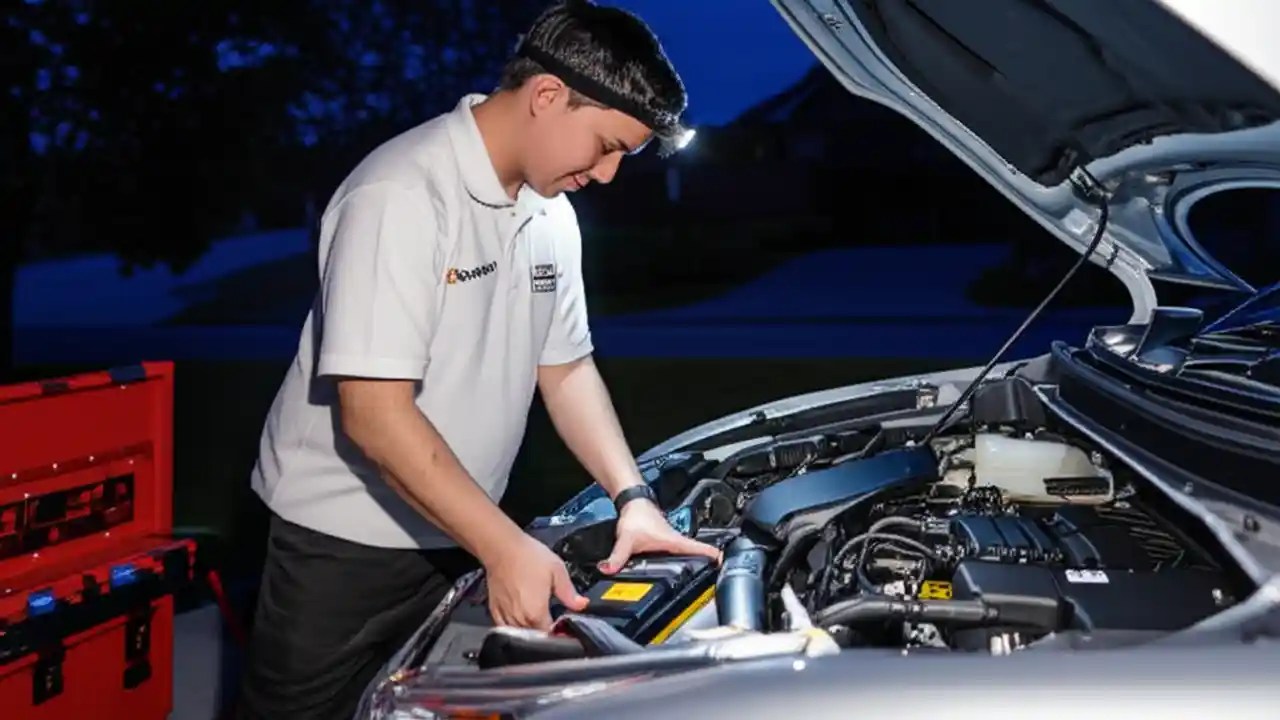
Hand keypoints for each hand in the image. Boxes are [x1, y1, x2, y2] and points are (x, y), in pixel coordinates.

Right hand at [484, 533, 587, 629]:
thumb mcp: (557, 571)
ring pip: (520, 634)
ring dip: (531, 630)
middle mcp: (519, 619)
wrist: (501, 547)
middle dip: (545, 632)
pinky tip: (522, 616)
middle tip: (553, 619)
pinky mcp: (495, 611)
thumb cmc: (528, 556)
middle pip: (535, 637)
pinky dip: (515, 626)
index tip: (564, 626)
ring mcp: (505, 616)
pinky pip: (506, 628)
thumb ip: (569, 593)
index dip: (559, 632)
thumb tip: (581, 605)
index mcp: (536, 613)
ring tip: (538, 617)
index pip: (550, 635)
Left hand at [599, 498, 721, 573]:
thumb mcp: (628, 540)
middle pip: (700, 556)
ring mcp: (673, 542)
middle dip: (709, 569)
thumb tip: (609, 570)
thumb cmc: (636, 515)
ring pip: (689, 556)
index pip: (703, 550)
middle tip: (718, 583)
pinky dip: (683, 562)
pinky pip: (678, 556)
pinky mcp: (667, 543)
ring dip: (697, 566)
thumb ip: (618, 557)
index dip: (716, 559)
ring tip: (705, 581)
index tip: (726, 569)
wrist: (632, 501)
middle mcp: (678, 542)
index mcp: (675, 542)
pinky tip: (681, 571)